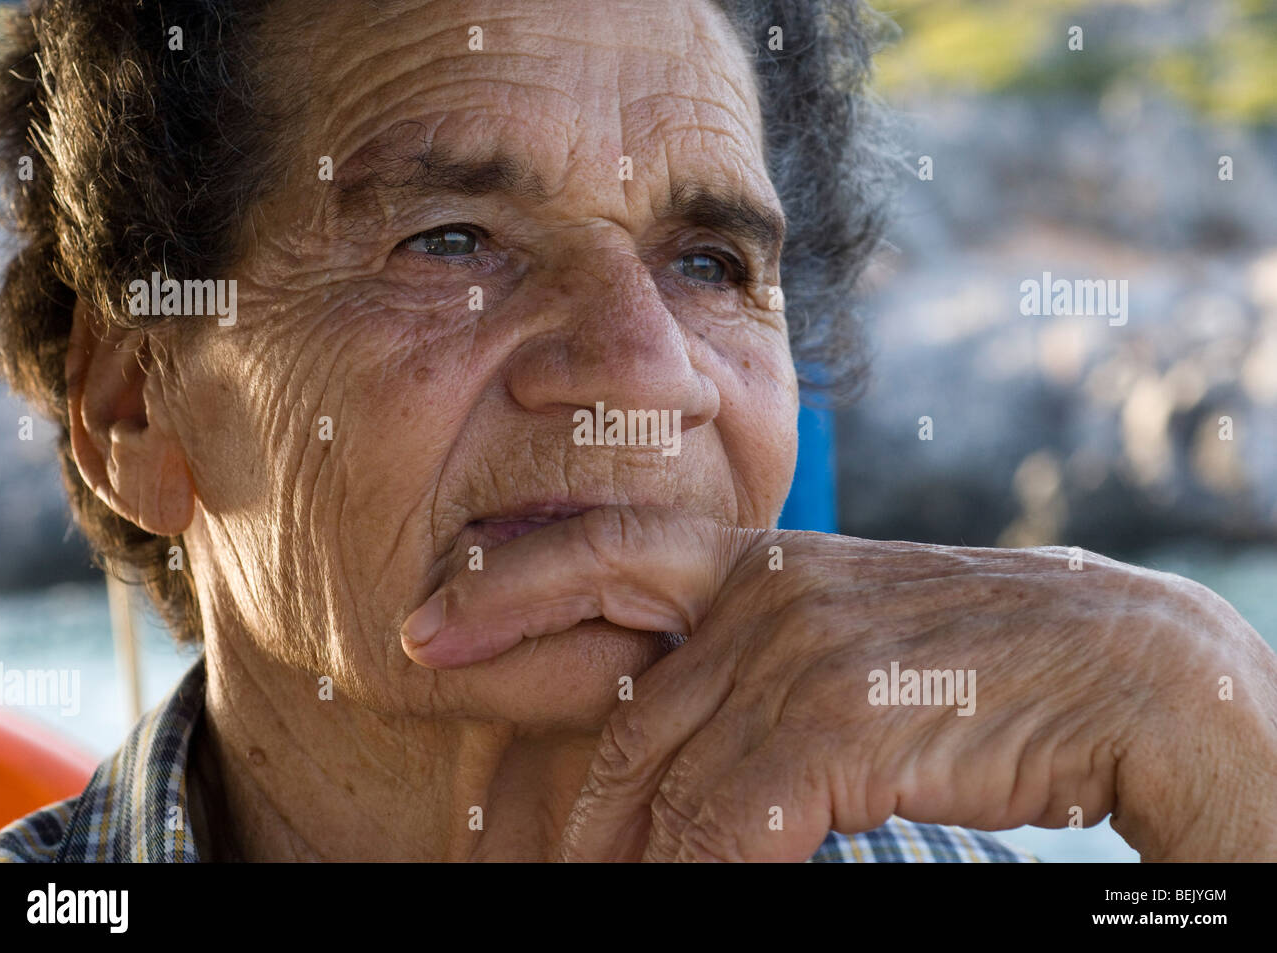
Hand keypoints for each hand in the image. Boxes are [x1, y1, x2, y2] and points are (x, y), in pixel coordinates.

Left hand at [401, 506, 1276, 860]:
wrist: (1120, 664)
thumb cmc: (980, 660)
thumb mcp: (847, 636)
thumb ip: (757, 665)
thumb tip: (674, 745)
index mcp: (760, 561)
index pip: (603, 553)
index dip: (506, 585)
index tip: (427, 629)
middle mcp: (765, 593)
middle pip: (614, 718)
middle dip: (549, 805)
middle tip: (494, 855)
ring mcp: (798, 649)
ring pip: (658, 788)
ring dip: (618, 864)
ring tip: (587, 891)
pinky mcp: (838, 714)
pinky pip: (725, 826)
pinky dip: (700, 874)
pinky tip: (700, 890)